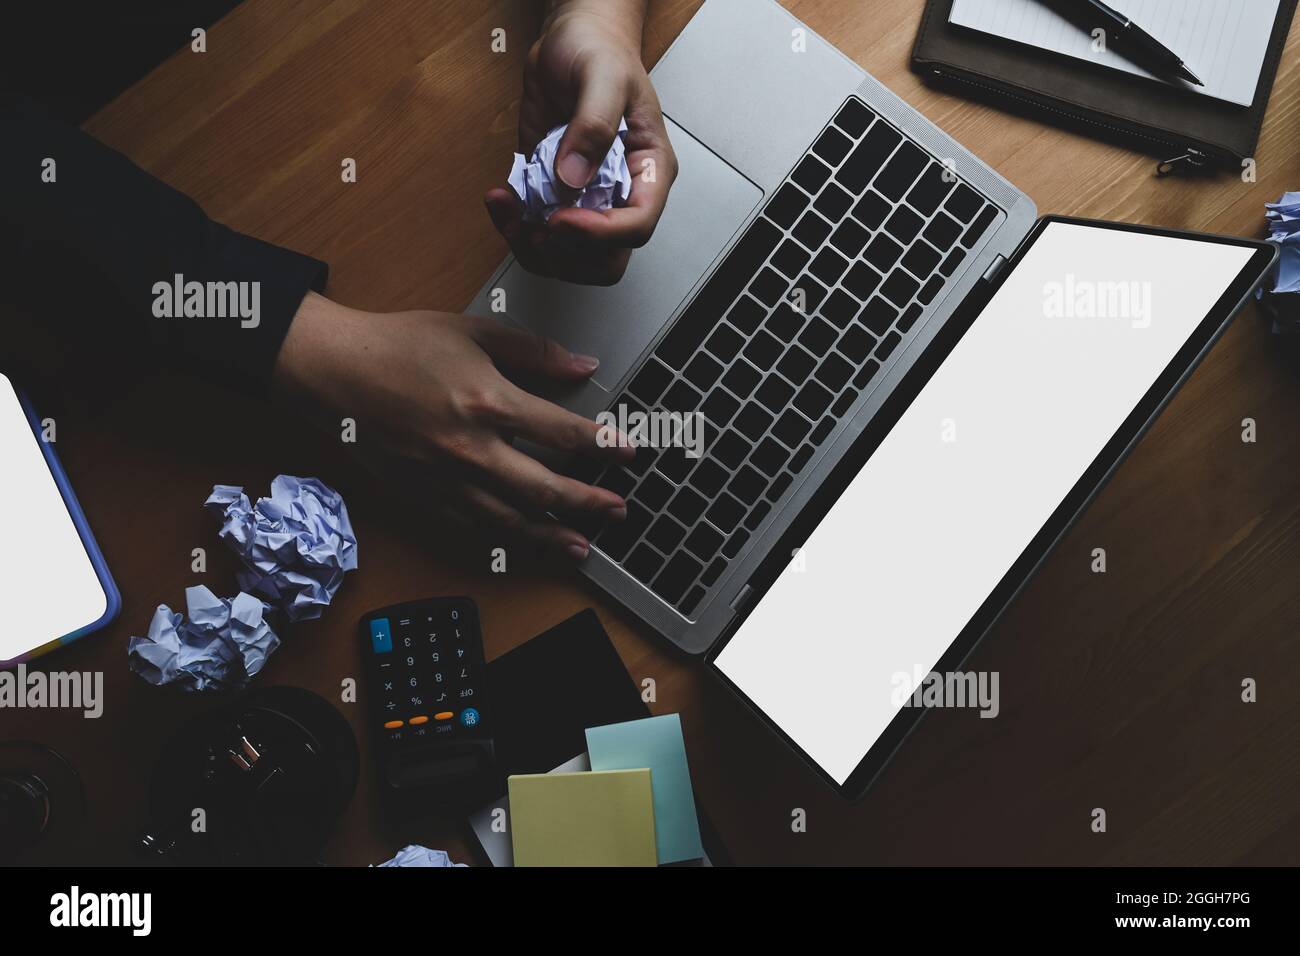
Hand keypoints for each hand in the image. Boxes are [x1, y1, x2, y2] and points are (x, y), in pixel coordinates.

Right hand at [272, 293, 632, 560]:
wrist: (331, 372)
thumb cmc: (397, 346)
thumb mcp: (472, 332)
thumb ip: (533, 352)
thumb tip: (581, 365)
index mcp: (487, 402)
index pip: (562, 433)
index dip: (603, 446)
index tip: (628, 453)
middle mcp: (470, 449)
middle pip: (544, 488)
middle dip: (588, 503)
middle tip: (617, 510)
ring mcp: (445, 479)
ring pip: (510, 520)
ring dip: (552, 536)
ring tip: (583, 546)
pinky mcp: (423, 496)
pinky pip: (472, 527)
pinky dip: (505, 540)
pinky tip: (524, 543)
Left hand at [484, 0, 677, 284]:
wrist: (570, 41)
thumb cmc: (599, 51)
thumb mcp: (603, 76)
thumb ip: (594, 125)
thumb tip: (574, 178)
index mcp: (648, 171)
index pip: (636, 225)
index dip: (600, 234)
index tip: (560, 219)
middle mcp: (619, 194)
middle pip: (604, 258)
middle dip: (564, 252)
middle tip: (534, 227)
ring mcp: (585, 200)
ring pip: (567, 257)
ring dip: (531, 245)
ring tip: (507, 210)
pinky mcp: (552, 195)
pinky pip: (535, 232)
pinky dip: (512, 226)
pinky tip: (499, 199)